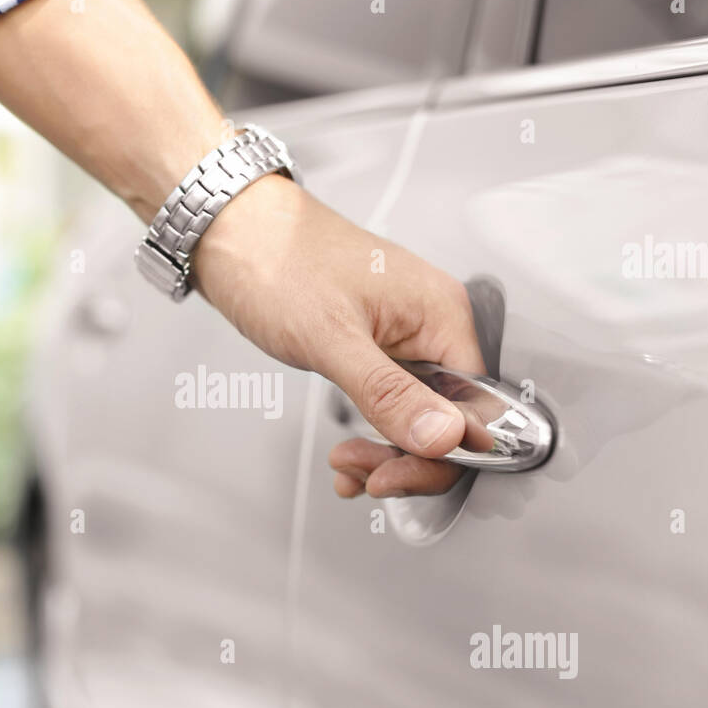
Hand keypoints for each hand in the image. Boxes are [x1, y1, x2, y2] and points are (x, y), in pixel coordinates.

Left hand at [193, 174, 491, 497]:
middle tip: (367, 474)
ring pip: (419, 417)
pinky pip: (393, 402)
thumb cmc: (278, 260)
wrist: (231, 231)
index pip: (477, 406)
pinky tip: (349, 454)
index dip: (444, 452)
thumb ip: (389, 393)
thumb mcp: (332, 338)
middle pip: (450, 419)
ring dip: (387, 451)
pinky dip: (373, 435)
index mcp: (442, 313)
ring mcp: (405, 337)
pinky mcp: (377, 347)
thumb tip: (446, 437)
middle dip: (409, 456)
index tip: (398, 475)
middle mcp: (432, 325)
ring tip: (347, 463)